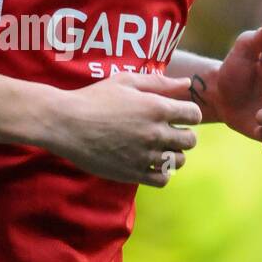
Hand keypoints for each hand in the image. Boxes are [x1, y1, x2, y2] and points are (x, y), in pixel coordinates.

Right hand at [49, 71, 201, 185]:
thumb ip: (160, 82)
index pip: (194, 115)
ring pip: (179, 161)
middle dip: (183, 134)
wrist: (66, 124)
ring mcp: (145, 155)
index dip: (188, 114)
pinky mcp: (133, 173)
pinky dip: (161, 173)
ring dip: (173, 154)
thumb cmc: (94, 98)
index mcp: (157, 108)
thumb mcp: (126, 81)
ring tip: (158, 148)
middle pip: (190, 140)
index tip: (177, 115)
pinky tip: (150, 163)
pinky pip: (162, 179)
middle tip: (168, 132)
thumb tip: (187, 83)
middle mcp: (155, 133)